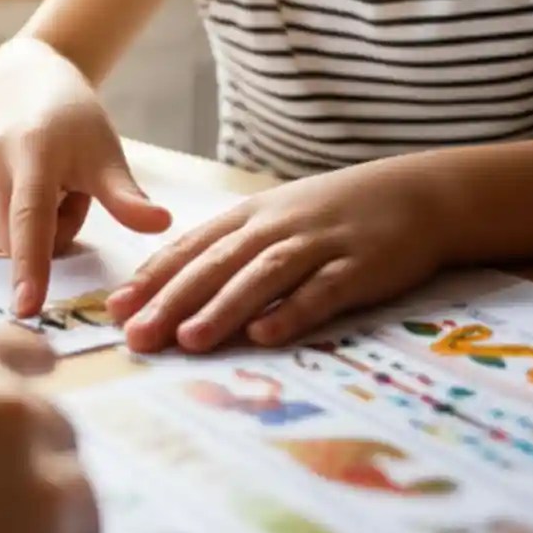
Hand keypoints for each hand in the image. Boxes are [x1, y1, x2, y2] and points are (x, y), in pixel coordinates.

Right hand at [0, 43, 170, 315]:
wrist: (23, 81)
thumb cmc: (72, 122)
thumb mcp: (105, 154)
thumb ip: (125, 197)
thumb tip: (162, 225)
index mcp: (33, 152)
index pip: (32, 220)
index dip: (31, 268)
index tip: (27, 307)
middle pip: (21, 239)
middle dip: (52, 233)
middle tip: (71, 194)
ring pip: (6, 236)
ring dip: (32, 226)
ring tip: (47, 185)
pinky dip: (11, 215)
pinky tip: (21, 181)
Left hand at [107, 160, 447, 352]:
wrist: (417, 193)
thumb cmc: (333, 214)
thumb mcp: (275, 220)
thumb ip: (229, 251)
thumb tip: (174, 290)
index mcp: (250, 217)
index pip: (191, 248)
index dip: (152, 278)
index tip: (115, 309)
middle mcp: (277, 228)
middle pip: (216, 265)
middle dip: (172, 301)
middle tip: (137, 336)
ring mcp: (319, 245)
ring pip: (262, 277)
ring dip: (222, 308)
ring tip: (188, 339)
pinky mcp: (359, 267)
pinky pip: (322, 291)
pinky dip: (292, 312)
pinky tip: (265, 336)